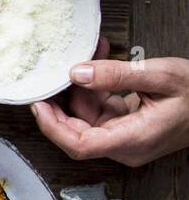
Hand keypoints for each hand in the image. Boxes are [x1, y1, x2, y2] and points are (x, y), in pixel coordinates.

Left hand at [31, 38, 188, 166]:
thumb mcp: (161, 76)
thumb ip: (118, 75)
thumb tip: (77, 73)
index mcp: (133, 140)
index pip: (79, 146)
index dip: (53, 127)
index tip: (38, 104)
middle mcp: (126, 145)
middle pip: (77, 130)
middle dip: (64, 99)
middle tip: (52, 73)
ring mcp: (126, 138)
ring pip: (88, 117)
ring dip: (83, 85)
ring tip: (88, 53)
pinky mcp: (128, 127)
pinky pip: (102, 110)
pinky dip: (98, 87)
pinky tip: (99, 61)